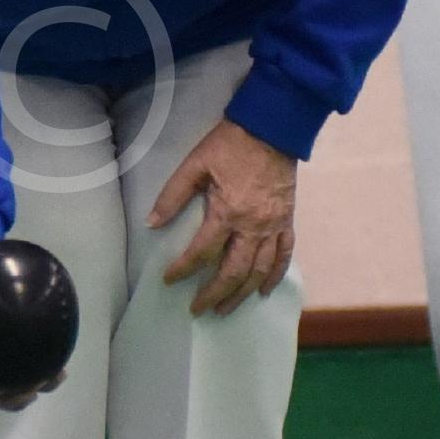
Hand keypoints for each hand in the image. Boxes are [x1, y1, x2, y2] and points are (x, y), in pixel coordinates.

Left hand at [148, 120, 298, 316]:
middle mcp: (253, 226)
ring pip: (259, 271)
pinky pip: (284, 255)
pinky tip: (263, 291)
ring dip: (241, 294)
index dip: (183, 269)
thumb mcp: (195, 164)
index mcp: (227, 212)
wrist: (272, 129)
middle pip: (233, 271)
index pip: (202, 252)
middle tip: (198, 309)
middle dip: (213, 294)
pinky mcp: (287, 221)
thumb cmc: (230, 145)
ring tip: (225, 309)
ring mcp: (273, 226)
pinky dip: (274, 276)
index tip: (168, 280)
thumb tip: (152, 223)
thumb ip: (173, 195)